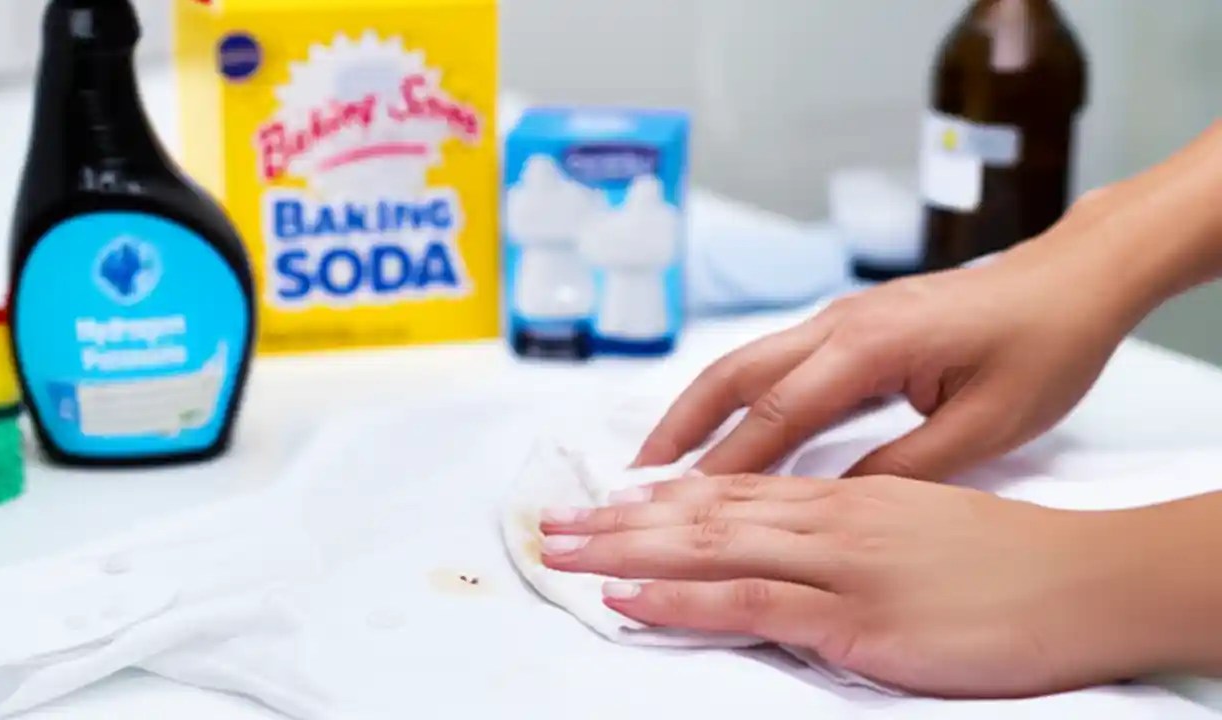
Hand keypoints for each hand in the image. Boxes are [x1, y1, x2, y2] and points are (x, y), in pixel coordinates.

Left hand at [539, 474, 1157, 697]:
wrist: (1086, 579)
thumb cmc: (1011, 563)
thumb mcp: (918, 529)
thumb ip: (853, 532)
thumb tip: (802, 541)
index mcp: (841, 496)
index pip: (732, 492)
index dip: (661, 498)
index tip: (607, 503)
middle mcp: (825, 516)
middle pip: (701, 510)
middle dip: (620, 518)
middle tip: (555, 525)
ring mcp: (835, 560)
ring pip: (708, 544)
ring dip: (626, 548)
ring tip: (564, 551)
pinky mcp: (853, 612)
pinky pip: (748, 600)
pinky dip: (680, 596)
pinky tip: (630, 595)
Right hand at [633, 227, 1147, 479]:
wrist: (1072, 279)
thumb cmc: (1042, 347)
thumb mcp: (986, 426)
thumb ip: (903, 467)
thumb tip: (832, 502)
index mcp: (870, 346)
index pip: (775, 416)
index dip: (723, 466)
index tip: (678, 508)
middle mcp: (840, 323)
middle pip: (735, 375)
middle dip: (680, 427)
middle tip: (635, 477)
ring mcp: (842, 318)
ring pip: (748, 363)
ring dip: (699, 409)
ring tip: (661, 458)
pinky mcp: (853, 324)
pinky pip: (778, 362)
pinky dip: (738, 399)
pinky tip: (729, 429)